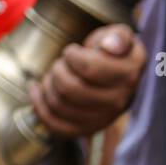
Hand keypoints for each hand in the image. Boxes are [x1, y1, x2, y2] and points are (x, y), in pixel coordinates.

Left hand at [28, 24, 144, 138]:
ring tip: (55, 74)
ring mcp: (103, 118)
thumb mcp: (119, 35)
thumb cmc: (112, 51)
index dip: (73, 56)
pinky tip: (37, 90)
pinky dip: (40, 107)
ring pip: (60, 105)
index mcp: (128, 75)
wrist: (117, 73)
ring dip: (48, 85)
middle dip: (58, 70)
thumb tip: (110, 46)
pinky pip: (56, 125)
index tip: (73, 51)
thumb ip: (118, 36)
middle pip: (70, 89)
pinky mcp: (87, 129)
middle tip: (62, 63)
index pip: (90, 69)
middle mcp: (119, 101)